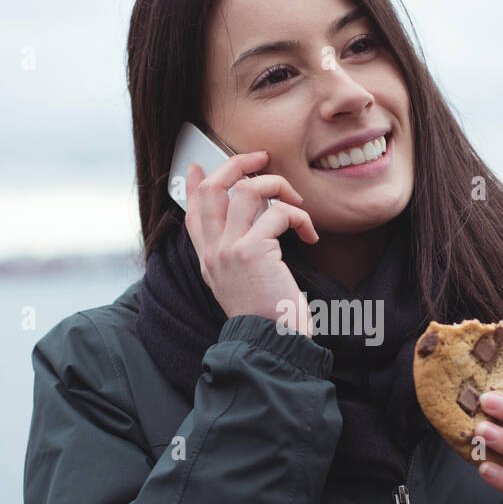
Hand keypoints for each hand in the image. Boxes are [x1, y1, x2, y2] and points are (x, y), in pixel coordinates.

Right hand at [184, 150, 319, 334]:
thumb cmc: (269, 318)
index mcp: (209, 261)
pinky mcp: (252, 250)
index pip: (192, 213)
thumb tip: (256, 220)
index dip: (193, 185)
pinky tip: (311, 234)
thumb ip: (240, 253)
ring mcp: (229, 249)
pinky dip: (300, 217)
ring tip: (296, 202)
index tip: (197, 166)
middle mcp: (213, 252)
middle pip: (211, 189)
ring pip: (246, 189)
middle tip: (261, 158)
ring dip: (277, 186)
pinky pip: (279, 212)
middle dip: (236, 164)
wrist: (272, 344)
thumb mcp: (244, 284)